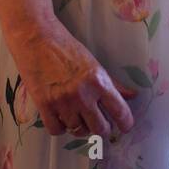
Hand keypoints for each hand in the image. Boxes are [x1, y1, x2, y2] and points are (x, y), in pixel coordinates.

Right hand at [6, 12, 135, 138]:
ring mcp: (63, 102)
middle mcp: (83, 94)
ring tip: (77, 116)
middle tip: (99, 124)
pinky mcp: (44, 105)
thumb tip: (132, 95)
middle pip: (100, 129)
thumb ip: (113, 83)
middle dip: (102, 129)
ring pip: (78, 131)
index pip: (120, 111)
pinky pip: (56, 130)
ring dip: (79, 127)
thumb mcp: (94, 63)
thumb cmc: (66, 47)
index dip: (125, 123)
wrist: (36, 38)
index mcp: (99, 81)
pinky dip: (60, 127)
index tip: (125, 126)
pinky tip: (61, 117)